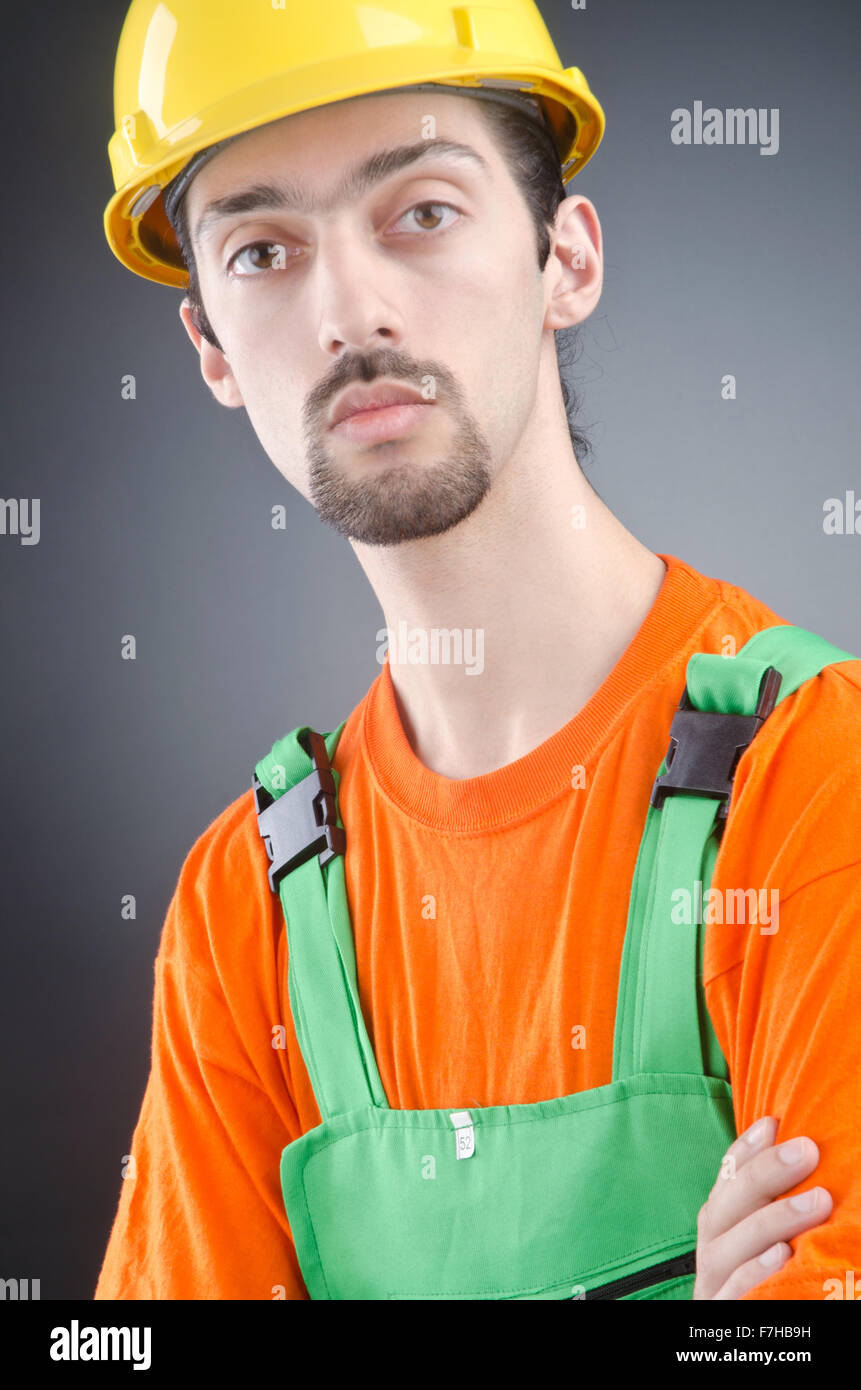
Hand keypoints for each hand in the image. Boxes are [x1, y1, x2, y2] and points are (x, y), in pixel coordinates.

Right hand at [692, 1115, 832, 1298]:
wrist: (738, 1334)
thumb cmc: (758, 1283)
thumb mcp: (758, 1237)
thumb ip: (768, 1205)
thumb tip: (804, 1157)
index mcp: (718, 1223)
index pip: (726, 1177)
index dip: (747, 1148)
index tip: (774, 1123)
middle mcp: (710, 1247)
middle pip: (728, 1205)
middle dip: (766, 1172)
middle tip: (807, 1151)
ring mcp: (712, 1282)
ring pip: (731, 1245)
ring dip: (774, 1219)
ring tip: (817, 1201)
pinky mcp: (721, 1312)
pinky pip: (736, 1291)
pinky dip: (756, 1271)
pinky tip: (783, 1255)